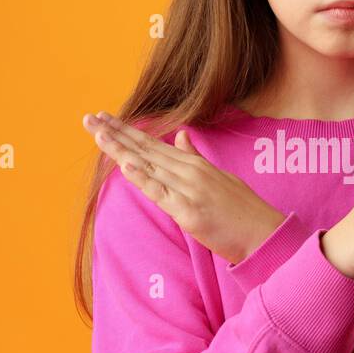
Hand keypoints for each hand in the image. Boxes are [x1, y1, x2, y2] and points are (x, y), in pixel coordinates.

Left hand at [84, 110, 285, 264]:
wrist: (264, 234)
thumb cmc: (243, 211)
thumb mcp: (220, 176)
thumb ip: (196, 156)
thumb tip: (181, 135)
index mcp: (195, 164)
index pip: (153, 144)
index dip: (127, 131)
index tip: (105, 119)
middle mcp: (189, 172)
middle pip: (145, 149)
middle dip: (116, 134)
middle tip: (89, 118)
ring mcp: (189, 190)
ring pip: (148, 166)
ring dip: (121, 149)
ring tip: (98, 133)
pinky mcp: (189, 211)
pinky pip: (161, 193)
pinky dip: (143, 178)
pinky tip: (125, 165)